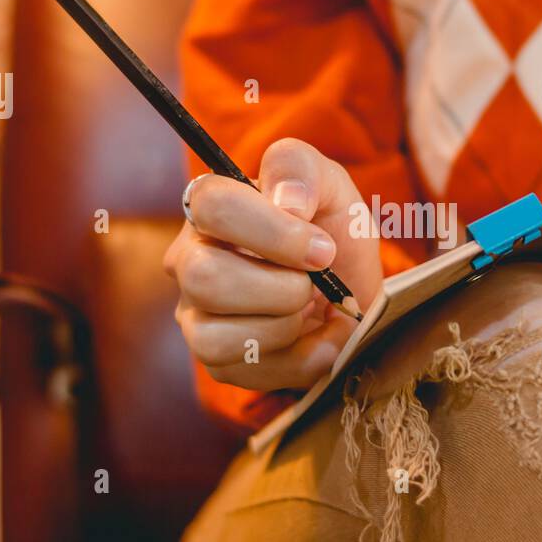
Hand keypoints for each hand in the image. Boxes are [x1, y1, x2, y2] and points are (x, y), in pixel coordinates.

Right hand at [162, 138, 383, 391]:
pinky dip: (299, 359)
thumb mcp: (329, 185)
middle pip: (204, 277)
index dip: (273, 230)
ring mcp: (196, 315)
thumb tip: (288, 202)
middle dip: (281, 288)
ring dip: (285, 325)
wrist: (352, 289)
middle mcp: (188, 260)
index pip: (211, 205)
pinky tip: (318, 338)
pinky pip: (246, 371)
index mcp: (210, 207)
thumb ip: (300, 169)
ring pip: (215, 336)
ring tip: (310, 309)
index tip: (321, 248)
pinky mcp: (218, 360)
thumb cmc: (331, 230)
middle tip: (316, 282)